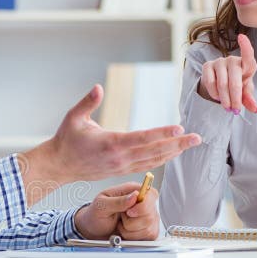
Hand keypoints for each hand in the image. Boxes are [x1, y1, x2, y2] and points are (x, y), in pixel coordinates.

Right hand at [18, 85, 200, 204]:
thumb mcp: (73, 117)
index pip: (143, 137)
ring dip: (173, 152)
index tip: (179, 128)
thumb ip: (88, 102)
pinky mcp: (120, 170)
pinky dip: (161, 159)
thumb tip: (98, 87)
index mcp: (111, 143)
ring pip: (153, 160)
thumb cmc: (65, 140)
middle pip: (155, 151)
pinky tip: (171, 153)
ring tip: (189, 144)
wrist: (58, 166)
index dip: (162, 133)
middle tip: (198, 138)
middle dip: (178, 144)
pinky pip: (146, 165)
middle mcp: (120, 157)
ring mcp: (121, 166)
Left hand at [74, 182, 159, 239]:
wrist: (93, 230)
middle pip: (150, 215)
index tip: (129, 212)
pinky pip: (147, 237)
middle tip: (120, 218)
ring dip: (130, 231)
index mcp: (132, 191)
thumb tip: (134, 196)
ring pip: (148, 229)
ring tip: (121, 225)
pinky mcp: (148, 231)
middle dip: (131, 222)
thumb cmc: (96, 215)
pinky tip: (125, 232)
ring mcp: (148, 218)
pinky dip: (133, 238)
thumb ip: (117, 201)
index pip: (150, 195)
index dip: (143, 206)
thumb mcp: (101, 205)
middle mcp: (143, 203)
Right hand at [197, 33, 256, 113]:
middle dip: (235, 98)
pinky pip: (209, 82)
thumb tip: (254, 109)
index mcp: (247, 64)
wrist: (221, 83)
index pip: (247, 54)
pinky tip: (217, 98)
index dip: (245, 46)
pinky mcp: (207, 66)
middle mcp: (232, 59)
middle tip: (234, 110)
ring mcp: (219, 61)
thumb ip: (249, 99)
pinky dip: (214, 93)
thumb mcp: (245, 91)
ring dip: (224, 99)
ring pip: (221, 83)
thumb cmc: (238, 84)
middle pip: (234, 80)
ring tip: (227, 107)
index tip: (241, 37)